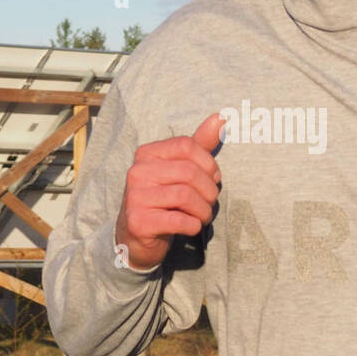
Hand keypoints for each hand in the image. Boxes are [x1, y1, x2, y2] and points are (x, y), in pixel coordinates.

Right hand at [114, 112, 223, 270]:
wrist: (136, 238)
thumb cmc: (164, 200)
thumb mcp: (180, 169)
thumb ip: (199, 144)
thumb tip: (221, 117)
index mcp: (146, 154)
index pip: (186, 145)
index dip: (208, 163)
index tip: (213, 178)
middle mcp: (137, 172)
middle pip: (189, 172)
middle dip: (209, 190)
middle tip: (211, 202)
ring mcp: (135, 197)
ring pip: (185, 196)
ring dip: (204, 210)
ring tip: (203, 216)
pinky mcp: (139, 222)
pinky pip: (179, 220)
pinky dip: (193, 225)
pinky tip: (191, 226)